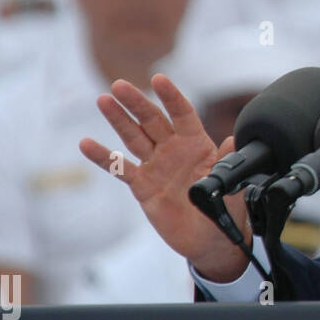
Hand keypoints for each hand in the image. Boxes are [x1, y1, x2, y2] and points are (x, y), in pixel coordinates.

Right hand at [78, 74, 250, 281]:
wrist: (208, 240)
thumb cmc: (223, 209)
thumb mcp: (228, 186)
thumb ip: (227, 163)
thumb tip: (233, 140)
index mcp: (197, 144)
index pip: (183, 114)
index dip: (171, 97)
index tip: (158, 79)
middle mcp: (174, 150)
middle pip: (152, 120)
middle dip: (137, 102)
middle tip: (120, 85)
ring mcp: (156, 165)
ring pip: (134, 137)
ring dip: (118, 119)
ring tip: (103, 100)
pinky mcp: (142, 185)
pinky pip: (120, 168)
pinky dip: (103, 157)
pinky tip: (86, 144)